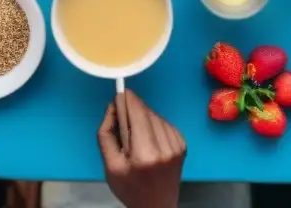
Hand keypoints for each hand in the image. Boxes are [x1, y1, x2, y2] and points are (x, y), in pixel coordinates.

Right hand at [98, 91, 185, 207]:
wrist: (156, 206)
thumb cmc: (130, 188)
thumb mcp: (110, 165)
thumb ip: (106, 134)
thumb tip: (113, 106)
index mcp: (145, 155)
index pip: (137, 114)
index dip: (128, 100)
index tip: (120, 93)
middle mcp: (165, 147)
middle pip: (147, 113)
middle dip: (133, 110)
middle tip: (122, 119)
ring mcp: (177, 146)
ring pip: (156, 116)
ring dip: (144, 118)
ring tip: (136, 136)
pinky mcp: (183, 144)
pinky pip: (165, 124)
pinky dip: (155, 126)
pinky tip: (149, 139)